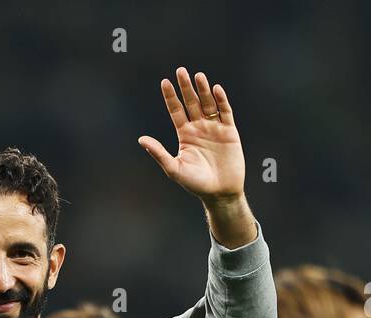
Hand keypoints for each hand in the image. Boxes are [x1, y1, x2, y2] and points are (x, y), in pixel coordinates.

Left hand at [139, 69, 245, 201]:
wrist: (219, 193)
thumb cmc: (195, 184)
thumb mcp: (174, 169)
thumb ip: (159, 153)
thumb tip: (141, 139)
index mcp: (185, 134)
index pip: (176, 110)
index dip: (171, 97)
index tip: (164, 82)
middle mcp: (199, 128)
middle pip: (191, 103)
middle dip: (186, 87)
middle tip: (180, 70)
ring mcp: (215, 128)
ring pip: (208, 104)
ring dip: (203, 90)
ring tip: (198, 76)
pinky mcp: (230, 132)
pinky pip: (225, 112)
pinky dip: (221, 101)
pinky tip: (216, 90)